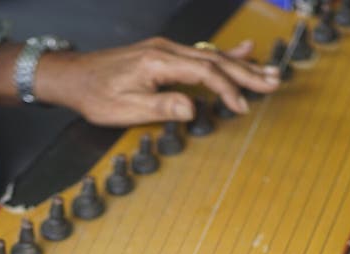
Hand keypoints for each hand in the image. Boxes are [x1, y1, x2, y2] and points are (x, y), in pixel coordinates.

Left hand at [34, 37, 279, 123]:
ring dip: (241, 66)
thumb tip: (193, 108)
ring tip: (267, 72)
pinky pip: (200, 54)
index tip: (241, 106)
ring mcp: (166, 50)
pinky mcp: (163, 55)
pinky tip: (242, 53)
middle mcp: (167, 50)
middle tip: (273, 82)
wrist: (76, 77)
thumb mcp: (126, 109)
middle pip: (215, 61)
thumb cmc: (97, 96)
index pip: (204, 73)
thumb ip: (162, 107)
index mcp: (159, 62)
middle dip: (246, 73)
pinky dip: (223, 56)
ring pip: (211, 56)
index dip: (226, 90)